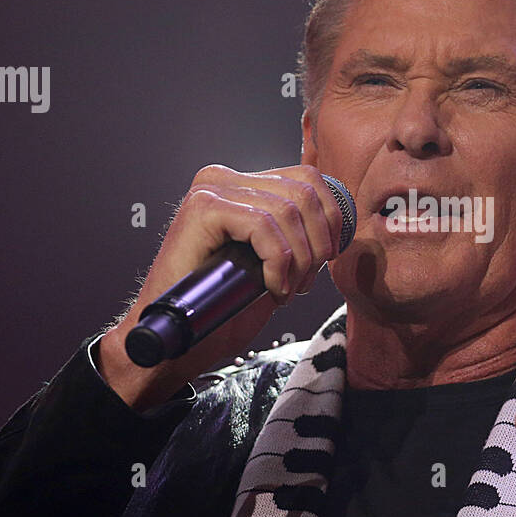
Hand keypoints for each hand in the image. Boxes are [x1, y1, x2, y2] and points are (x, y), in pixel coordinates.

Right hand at [97, 163, 345, 412]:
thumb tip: (339, 225)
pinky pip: (264, 225)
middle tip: (302, 283)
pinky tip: (271, 288)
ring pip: (289, 210)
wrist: (176, 337)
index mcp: (243, 185)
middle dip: (318, 244)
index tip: (325, 260)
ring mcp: (211, 190)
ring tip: (284, 289)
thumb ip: (297, 235)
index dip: (331, 221)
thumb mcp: (272, 263)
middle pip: (305, 192)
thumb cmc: (221, 307)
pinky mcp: (202, 208)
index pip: (309, 179)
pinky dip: (278, 262)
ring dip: (299, 259)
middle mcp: (225, 179)